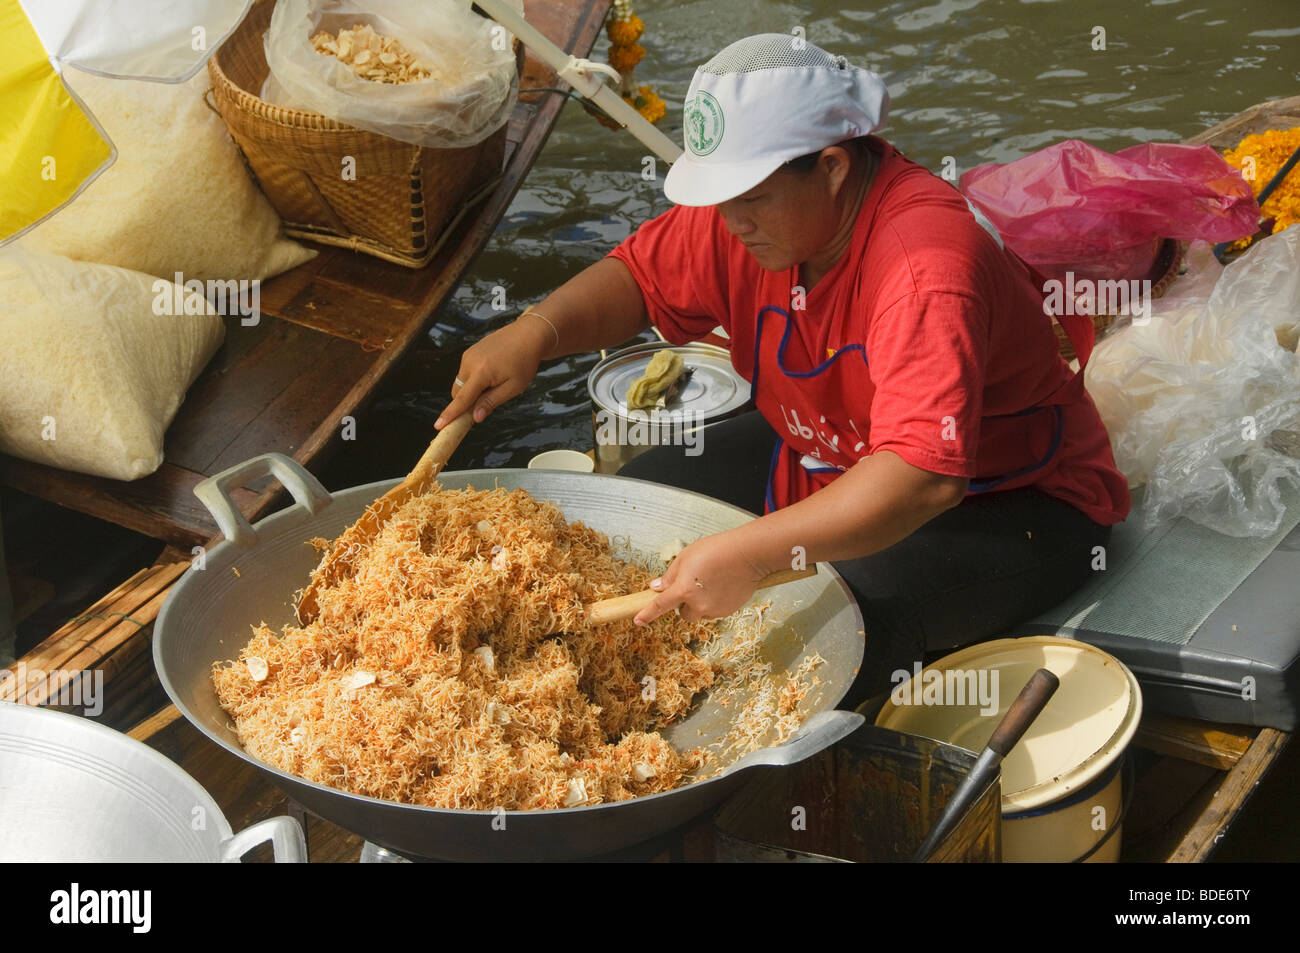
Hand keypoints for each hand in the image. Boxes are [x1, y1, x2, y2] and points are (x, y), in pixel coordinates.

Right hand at [434, 318, 551, 427]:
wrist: (527, 335)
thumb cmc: (524, 362)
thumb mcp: (513, 387)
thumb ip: (491, 402)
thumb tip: (475, 417)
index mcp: (481, 372)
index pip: (461, 399)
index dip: (450, 414)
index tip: (438, 425)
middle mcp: (470, 362)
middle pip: (457, 392)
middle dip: (466, 402)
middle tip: (487, 403)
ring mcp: (468, 355)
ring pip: (461, 383)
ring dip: (472, 390)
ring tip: (496, 382)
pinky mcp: (469, 352)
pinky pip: (466, 372)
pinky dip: (474, 380)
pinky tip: (493, 373)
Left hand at [633, 531, 768, 625]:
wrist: (748, 555)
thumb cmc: (716, 550)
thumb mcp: (686, 556)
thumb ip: (670, 575)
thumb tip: (657, 587)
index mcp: (683, 589)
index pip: (660, 606)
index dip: (647, 614)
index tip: (638, 620)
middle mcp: (698, 604)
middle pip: (684, 614)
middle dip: (685, 604)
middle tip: (694, 585)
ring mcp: (714, 610)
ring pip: (701, 612)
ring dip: (701, 603)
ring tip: (713, 581)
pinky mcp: (728, 611)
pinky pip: (715, 611)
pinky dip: (715, 602)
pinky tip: (723, 585)